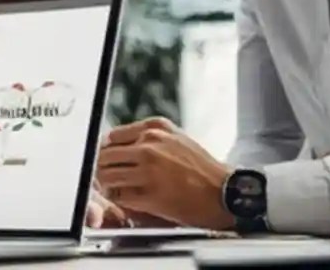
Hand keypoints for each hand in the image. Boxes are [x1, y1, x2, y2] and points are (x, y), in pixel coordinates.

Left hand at [94, 117, 233, 229]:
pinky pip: (120, 197)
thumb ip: (148, 138)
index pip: (112, 136)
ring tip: (120, 190)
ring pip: (108, 176)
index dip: (107, 151)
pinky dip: (121, 201)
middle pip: (105, 156)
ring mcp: (148, 170)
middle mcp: (149, 145)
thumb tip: (117, 145)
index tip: (109, 160)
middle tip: (108, 178)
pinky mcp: (149, 194)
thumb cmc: (202, 168)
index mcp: (155, 128)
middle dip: (104, 169)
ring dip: (110, 186)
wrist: (225, 191)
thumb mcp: (176, 139)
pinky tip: (132, 201)